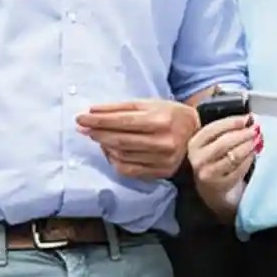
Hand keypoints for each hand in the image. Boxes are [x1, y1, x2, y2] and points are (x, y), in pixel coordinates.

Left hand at [76, 100, 199, 179]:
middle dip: (97, 133)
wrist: (196, 135)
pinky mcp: (160, 173)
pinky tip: (109, 151)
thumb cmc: (169, 115)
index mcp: (160, 120)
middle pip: (120, 140)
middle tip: (82, 128)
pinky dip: (114, 161)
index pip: (122, 122)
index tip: (81, 118)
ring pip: (122, 155)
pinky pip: (129, 170)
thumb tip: (92, 111)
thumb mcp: (149, 104)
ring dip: (104, 146)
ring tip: (97, 137)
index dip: (99, 121)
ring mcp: (162, 160)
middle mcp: (162, 142)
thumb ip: (121, 108)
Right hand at [186, 114, 260, 207]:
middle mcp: (198, 159)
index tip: (246, 118)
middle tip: (256, 130)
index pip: (212, 129)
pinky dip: (248, 159)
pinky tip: (253, 154)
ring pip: (233, 156)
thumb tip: (248, 119)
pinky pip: (239, 169)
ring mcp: (208, 173)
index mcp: (194, 144)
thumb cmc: (213, 161)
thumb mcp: (211, 144)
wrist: (211, 191)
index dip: (231, 122)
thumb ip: (225, 130)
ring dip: (248, 146)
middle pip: (223, 143)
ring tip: (257, 140)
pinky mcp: (220, 185)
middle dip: (242, 134)